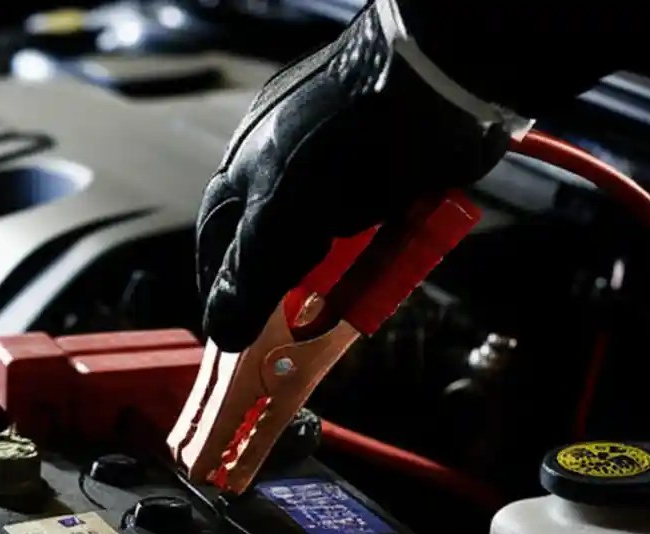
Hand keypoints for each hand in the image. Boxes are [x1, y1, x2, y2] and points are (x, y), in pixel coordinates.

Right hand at [196, 0, 513, 351]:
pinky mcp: (390, 176)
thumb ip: (248, 276)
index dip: (226, 289)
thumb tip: (223, 331)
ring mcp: (341, 172)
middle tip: (301, 324)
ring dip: (342, 274)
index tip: (236, 332)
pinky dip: (382, 254)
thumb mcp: (278, 214)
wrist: (430, 85)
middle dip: (291, 287)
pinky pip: (379, 231)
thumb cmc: (337, 135)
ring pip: (332, 244)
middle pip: (278, 247)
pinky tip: (389, 265)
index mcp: (245, 171)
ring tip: (350, 300)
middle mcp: (287, 170)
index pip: (219, 243)